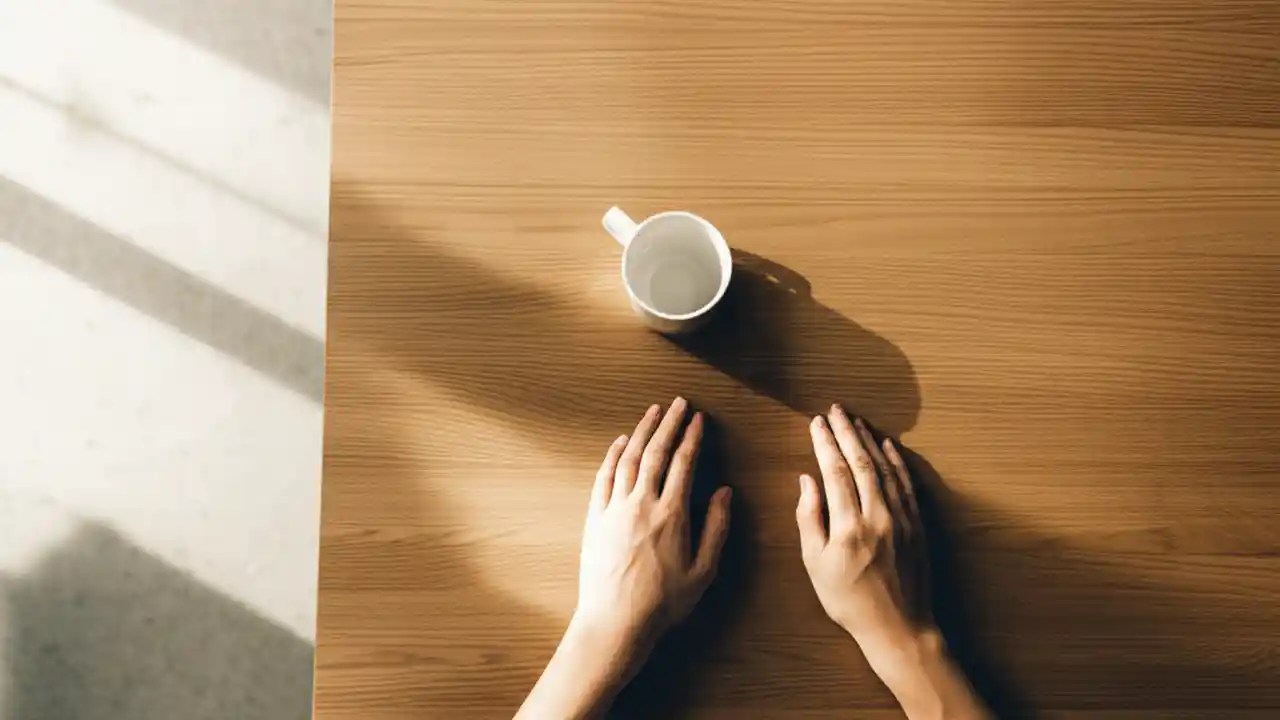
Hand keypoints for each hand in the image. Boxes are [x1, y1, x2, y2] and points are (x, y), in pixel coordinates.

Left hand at [575, 397, 732, 645]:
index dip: (692, 437)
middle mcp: (642, 504)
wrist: (615, 621)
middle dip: (669, 424)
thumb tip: (723, 492)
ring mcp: (615, 509)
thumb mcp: (703, 570)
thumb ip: (716, 528)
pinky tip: (620, 443)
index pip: (684, 463)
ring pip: (628, 458)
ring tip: (653, 412)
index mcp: (672, 514)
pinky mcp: (595, 518)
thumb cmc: (662, 602)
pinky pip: (604, 477)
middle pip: (656, 452)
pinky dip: (613, 456)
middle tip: (679, 403)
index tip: (698, 419)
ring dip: (641, 431)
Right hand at [797, 404, 929, 645]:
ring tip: (856, 422)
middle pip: (861, 463)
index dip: (824, 444)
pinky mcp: (918, 525)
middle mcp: (878, 516)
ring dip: (869, 441)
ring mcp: (902, 519)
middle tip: (835, 410)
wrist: (899, 627)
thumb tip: (806, 481)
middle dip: (846, 433)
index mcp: (848, 526)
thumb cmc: (849, 601)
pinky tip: (888, 446)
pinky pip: (907, 484)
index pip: (835, 472)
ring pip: (885, 469)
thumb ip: (809, 519)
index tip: (816, 423)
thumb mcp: (816, 564)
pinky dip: (897, 461)